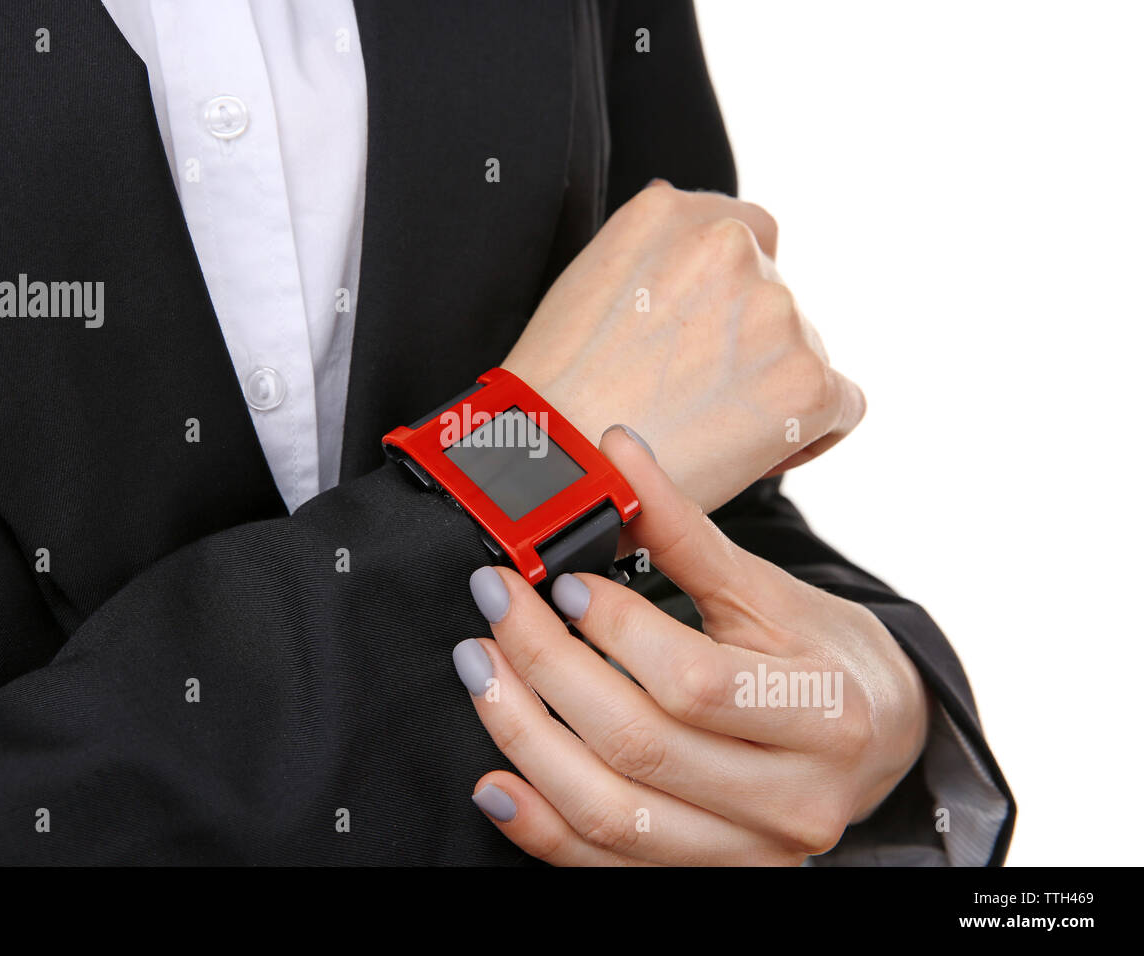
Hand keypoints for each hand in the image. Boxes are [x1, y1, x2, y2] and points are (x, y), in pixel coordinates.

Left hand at [452, 426, 929, 864]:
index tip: (563, 583)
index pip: (695, 683)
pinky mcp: (708, 876)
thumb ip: (687, 533)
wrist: (878, 744)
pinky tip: (495, 779)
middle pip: (640, 746)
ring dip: (525, 740)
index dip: (616, 631)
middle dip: (546, 667)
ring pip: (612, 814)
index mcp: (824, 715)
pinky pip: (607, 867)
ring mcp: (748, 853)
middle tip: (495, 604)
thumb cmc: (823, 657)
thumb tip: (617, 451)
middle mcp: (793, 800)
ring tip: (480, 670)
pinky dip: (541, 827)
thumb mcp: (768, 591)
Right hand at [502, 181, 865, 514]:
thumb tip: (691, 238)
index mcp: (670, 214)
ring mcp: (776, 311)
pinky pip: (841, 405)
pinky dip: (808, 432)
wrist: (557, 466)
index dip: (726, 298)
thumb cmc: (554, 396)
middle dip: (743, 346)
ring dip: (766, 388)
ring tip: (701, 435)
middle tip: (687, 401)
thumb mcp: (587, 286)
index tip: (697, 344)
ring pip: (801, 351)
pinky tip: (750, 453)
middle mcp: (731, 245)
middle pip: (773, 296)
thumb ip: (654, 261)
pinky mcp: (807, 380)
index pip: (745, 235)